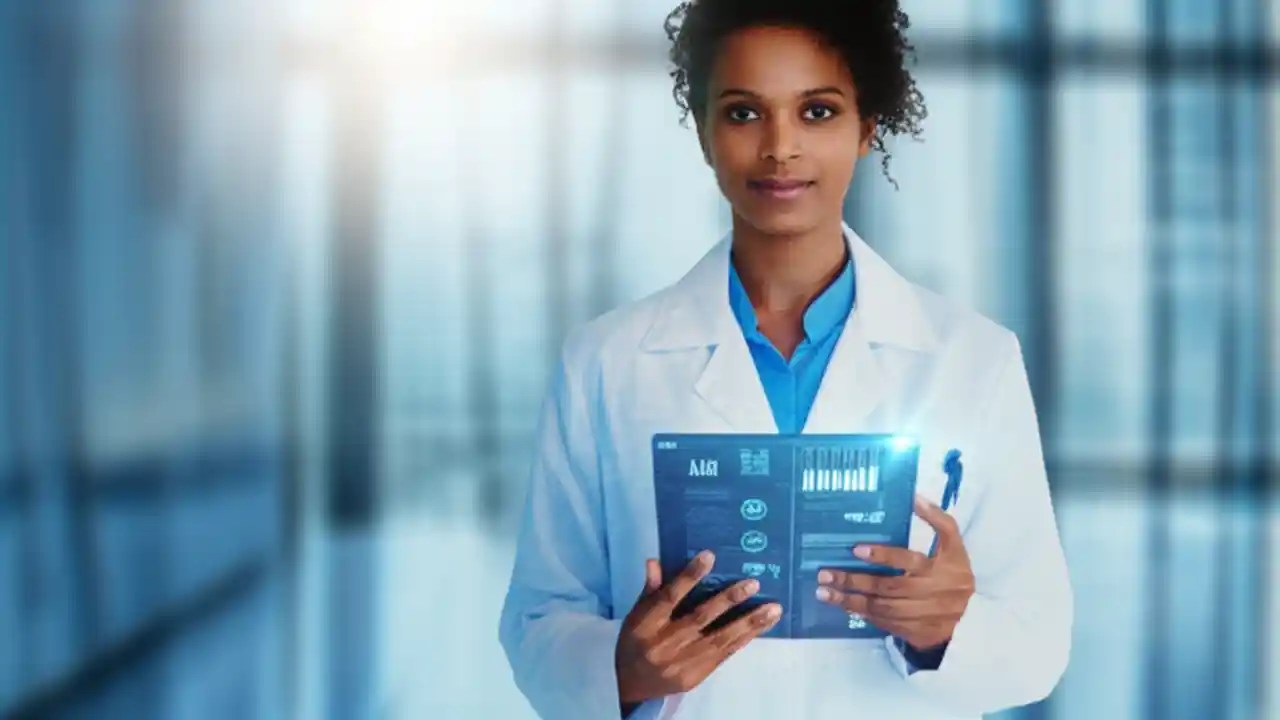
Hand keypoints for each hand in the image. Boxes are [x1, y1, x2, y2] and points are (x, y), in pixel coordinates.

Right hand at [615, 551, 782, 707]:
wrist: (631, 685)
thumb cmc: (634, 642)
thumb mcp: (635, 615)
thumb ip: (650, 590)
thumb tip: (655, 561)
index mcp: (646, 624)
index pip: (669, 597)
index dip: (689, 576)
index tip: (709, 556)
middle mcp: (664, 643)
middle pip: (700, 618)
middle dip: (728, 600)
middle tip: (753, 583)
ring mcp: (682, 662)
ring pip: (719, 639)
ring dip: (749, 623)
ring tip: (773, 608)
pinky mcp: (696, 676)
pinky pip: (723, 654)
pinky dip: (743, 639)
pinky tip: (761, 626)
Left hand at [815, 494, 974, 652]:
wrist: (968, 618)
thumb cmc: (955, 572)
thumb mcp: (954, 546)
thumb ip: (939, 521)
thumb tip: (914, 497)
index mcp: (942, 569)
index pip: (910, 561)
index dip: (884, 556)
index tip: (856, 550)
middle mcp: (932, 593)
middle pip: (889, 588)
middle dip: (855, 581)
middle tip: (826, 574)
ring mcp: (923, 616)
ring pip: (883, 608)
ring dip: (852, 600)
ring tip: (825, 592)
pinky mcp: (914, 631)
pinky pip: (885, 623)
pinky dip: (864, 614)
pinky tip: (845, 605)